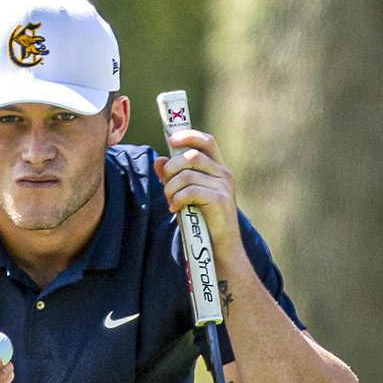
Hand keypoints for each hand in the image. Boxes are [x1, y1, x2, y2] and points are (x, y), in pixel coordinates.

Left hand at [154, 129, 244, 259]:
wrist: (220, 247)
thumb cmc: (202, 221)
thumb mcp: (185, 195)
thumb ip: (173, 177)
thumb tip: (159, 160)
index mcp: (218, 169)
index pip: (206, 141)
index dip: (189, 136)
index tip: (171, 140)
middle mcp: (223, 174)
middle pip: (190, 156)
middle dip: (171, 170)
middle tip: (166, 188)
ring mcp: (223, 186)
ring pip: (187, 174)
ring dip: (171, 188)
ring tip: (170, 201)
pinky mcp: (219, 200)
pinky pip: (190, 191)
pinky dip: (177, 199)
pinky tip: (175, 209)